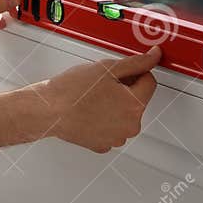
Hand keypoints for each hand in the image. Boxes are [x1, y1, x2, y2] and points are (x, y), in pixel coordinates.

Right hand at [35, 46, 160, 152]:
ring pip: (124, 115)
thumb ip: (136, 62)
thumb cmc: (72, 90)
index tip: (120, 72)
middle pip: (137, 99)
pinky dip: (103, 119)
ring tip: (92, 97)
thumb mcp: (106, 68)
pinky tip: (88, 111)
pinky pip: (110, 128)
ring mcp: (117, 138)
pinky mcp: (103, 145)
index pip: (150, 81)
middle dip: (124, 89)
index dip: (135, 72)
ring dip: (114, 105)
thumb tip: (154, 57)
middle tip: (101, 83)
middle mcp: (131, 126)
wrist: (48, 110)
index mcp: (135, 105)